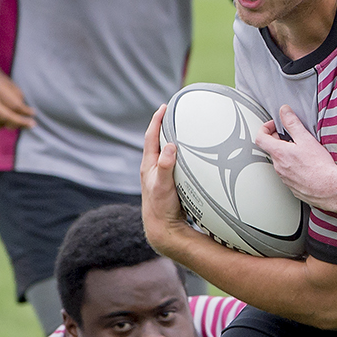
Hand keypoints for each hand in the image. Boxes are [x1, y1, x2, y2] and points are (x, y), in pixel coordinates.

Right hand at [0, 69, 34, 129]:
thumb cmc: (3, 87)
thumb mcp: (13, 89)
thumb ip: (18, 104)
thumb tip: (22, 123)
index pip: (14, 105)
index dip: (25, 111)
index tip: (33, 113)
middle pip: (6, 116)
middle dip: (20, 122)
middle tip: (33, 125)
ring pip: (1, 123)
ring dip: (9, 121)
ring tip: (7, 111)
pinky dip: (0, 124)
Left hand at [140, 106, 191, 250]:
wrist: (162, 229)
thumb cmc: (160, 207)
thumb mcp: (163, 185)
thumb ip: (165, 166)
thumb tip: (170, 146)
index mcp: (148, 165)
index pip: (151, 137)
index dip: (157, 120)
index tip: (164, 107)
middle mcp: (152, 168)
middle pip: (156, 141)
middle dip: (163, 126)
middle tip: (173, 113)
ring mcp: (159, 176)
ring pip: (164, 152)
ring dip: (170, 139)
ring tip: (181, 129)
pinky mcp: (168, 183)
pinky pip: (172, 163)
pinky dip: (178, 154)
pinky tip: (188, 155)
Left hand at [256, 106, 336, 209]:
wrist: (330, 188)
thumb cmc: (319, 166)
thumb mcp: (306, 139)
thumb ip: (292, 123)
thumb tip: (284, 112)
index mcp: (279, 153)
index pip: (260, 137)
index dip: (265, 127)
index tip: (275, 125)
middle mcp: (278, 167)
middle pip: (271, 149)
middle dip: (279, 139)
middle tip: (292, 135)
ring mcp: (284, 178)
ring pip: (280, 161)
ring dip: (287, 154)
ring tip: (302, 150)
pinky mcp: (292, 186)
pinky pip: (288, 173)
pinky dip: (293, 166)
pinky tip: (306, 165)